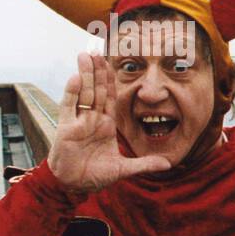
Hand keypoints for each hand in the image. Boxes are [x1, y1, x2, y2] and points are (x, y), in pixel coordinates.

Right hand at [47, 52, 171, 193]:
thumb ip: (144, 164)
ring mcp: (79, 122)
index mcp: (106, 124)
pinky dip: (72, 93)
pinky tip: (76, 77)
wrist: (75, 185)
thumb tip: (168, 164)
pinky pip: (69, 107)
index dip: (110, 80)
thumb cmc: (96, 175)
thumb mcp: (124, 169)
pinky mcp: (67, 128)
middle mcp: (93, 119)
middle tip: (98, 50)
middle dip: (97, 71)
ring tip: (86, 55)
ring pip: (83, 93)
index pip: (110, 97)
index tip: (112, 62)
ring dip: (84, 74)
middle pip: (96, 90)